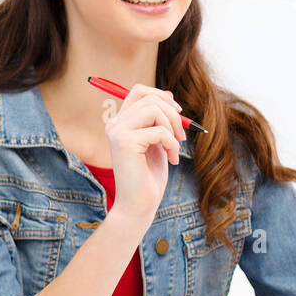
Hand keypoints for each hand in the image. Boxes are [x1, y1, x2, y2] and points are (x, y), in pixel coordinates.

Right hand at [103, 84, 185, 224]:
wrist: (138, 205)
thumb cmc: (148, 177)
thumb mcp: (157, 141)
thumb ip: (158, 120)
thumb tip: (168, 95)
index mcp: (120, 122)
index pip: (139, 91)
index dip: (162, 96)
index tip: (177, 114)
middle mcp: (115, 124)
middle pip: (148, 96)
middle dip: (172, 113)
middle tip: (181, 135)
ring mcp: (117, 132)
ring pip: (154, 109)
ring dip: (173, 128)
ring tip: (176, 147)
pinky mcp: (125, 143)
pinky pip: (159, 131)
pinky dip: (172, 144)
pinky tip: (171, 159)